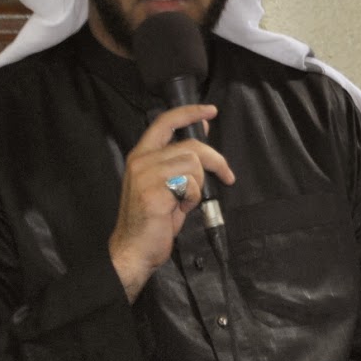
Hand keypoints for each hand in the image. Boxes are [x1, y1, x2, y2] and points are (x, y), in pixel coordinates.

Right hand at [107, 105, 234, 301]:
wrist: (134, 250)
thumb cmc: (153, 219)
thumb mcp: (168, 182)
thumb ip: (180, 158)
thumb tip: (203, 130)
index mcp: (141, 155)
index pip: (165, 122)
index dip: (190, 112)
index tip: (211, 111)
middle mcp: (141, 161)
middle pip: (191, 146)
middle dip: (216, 160)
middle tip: (226, 175)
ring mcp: (145, 175)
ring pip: (194, 164)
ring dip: (198, 186)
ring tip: (184, 201)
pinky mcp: (154, 192)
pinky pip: (190, 185)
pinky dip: (193, 198)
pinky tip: (179, 210)